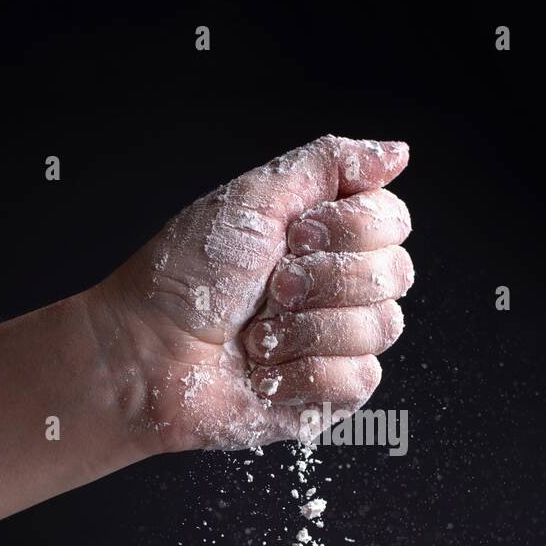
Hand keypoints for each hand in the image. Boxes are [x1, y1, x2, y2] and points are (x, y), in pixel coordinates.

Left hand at [96, 135, 412, 451]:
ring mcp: (339, 342)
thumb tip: (398, 151)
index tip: (294, 235)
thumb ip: (329, 165)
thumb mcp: (254, 198)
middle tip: (272, 287)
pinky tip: (265, 371)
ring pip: (380, 328)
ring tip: (260, 334)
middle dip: (324, 279)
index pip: (393, 220)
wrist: (147, 352)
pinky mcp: (330, 394)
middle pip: (396, 273)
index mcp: (328, 236)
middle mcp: (341, 287)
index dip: (352, 227)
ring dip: (307, 329)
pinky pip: (357, 379)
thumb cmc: (184, 278)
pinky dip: (302, 373)